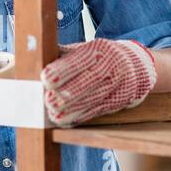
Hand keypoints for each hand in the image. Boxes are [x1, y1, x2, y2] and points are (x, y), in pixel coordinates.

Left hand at [41, 38, 156, 127]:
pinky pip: (98, 110)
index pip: (80, 59)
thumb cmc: (97, 57)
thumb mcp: (83, 49)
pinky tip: (67, 121)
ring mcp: (116, 84)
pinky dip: (82, 117)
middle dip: (69, 93)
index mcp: (98, 50)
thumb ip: (63, 54)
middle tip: (49, 102)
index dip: (63, 70)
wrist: (133, 66)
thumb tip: (37, 57)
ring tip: (55, 116)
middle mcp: (110, 66)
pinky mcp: (117, 100)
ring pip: (95, 98)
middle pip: (90, 80)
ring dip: (73, 109)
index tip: (46, 78)